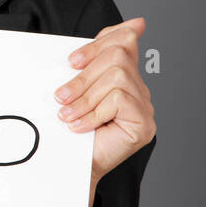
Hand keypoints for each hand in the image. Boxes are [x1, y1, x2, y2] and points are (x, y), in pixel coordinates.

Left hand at [53, 15, 155, 200]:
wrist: (72, 167)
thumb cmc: (71, 133)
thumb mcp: (74, 92)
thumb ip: (83, 67)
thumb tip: (80, 50)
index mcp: (123, 76)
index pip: (124, 41)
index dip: (103, 39)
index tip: (73, 59)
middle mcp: (138, 89)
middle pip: (118, 55)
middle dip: (83, 75)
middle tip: (61, 97)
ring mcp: (144, 106)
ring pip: (117, 76)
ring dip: (85, 97)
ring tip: (67, 115)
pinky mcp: (144, 123)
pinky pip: (119, 100)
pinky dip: (93, 112)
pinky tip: (80, 127)